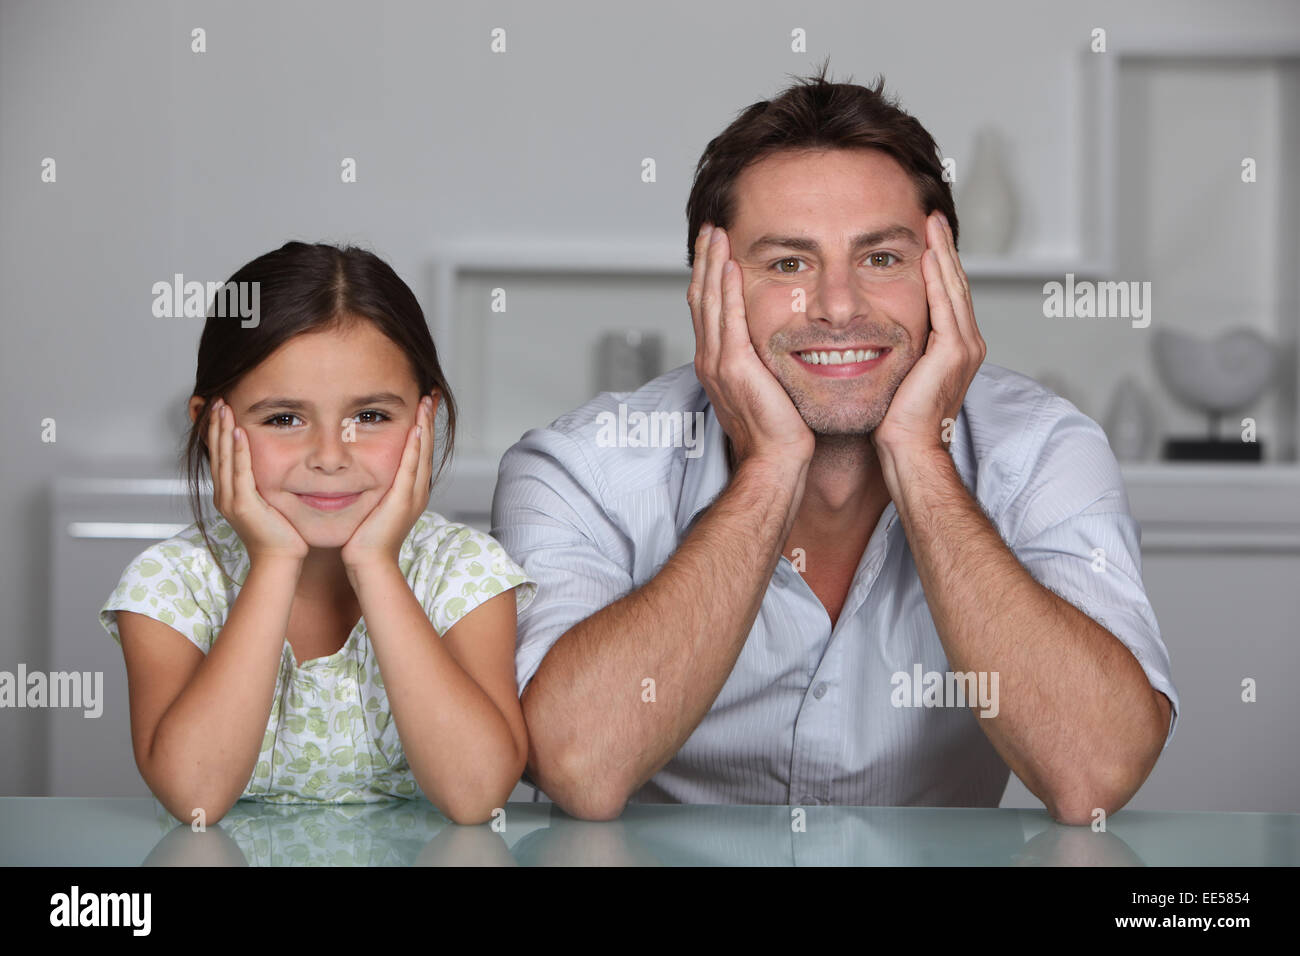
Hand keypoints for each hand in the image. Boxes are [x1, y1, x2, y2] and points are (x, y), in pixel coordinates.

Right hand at [207, 397, 308, 563]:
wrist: (280, 560)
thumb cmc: (281, 534)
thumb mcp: (270, 503)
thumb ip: (265, 485)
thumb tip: (273, 468)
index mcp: (229, 494)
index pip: (220, 456)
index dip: (218, 433)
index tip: (220, 410)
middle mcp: (224, 496)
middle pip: (217, 453)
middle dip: (216, 426)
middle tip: (217, 400)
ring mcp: (230, 501)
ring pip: (225, 459)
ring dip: (224, 432)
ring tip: (223, 408)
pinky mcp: (243, 506)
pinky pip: (240, 472)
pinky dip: (239, 451)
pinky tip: (240, 433)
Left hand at [339, 392, 438, 571]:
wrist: (369, 564)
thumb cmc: (365, 541)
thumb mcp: (371, 507)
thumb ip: (372, 489)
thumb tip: (358, 473)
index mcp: (411, 491)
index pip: (420, 452)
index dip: (423, 428)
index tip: (422, 406)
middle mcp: (418, 491)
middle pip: (427, 448)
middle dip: (429, 420)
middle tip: (430, 395)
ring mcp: (413, 495)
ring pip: (423, 453)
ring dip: (425, 426)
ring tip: (426, 402)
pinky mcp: (403, 500)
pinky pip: (411, 467)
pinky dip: (415, 447)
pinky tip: (416, 428)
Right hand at [688, 223, 814, 468]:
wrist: (775, 461)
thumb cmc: (778, 434)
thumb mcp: (767, 389)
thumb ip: (762, 364)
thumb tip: (774, 348)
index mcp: (716, 364)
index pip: (707, 310)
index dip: (709, 277)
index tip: (716, 250)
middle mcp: (710, 360)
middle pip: (701, 298)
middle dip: (705, 260)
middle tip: (710, 229)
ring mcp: (718, 362)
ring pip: (709, 301)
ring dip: (712, 264)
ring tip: (716, 234)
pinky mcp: (734, 366)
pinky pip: (728, 318)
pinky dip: (727, 289)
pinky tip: (730, 265)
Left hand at [871, 211, 986, 459]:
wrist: (909, 451)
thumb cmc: (897, 426)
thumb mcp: (897, 377)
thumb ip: (897, 351)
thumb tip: (871, 335)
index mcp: (954, 349)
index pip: (947, 296)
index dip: (938, 264)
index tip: (926, 237)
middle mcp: (966, 344)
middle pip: (954, 284)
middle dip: (944, 249)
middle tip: (933, 217)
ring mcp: (964, 347)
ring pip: (953, 287)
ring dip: (943, 253)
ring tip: (932, 223)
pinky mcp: (953, 352)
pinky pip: (945, 304)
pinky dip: (938, 277)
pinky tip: (928, 254)